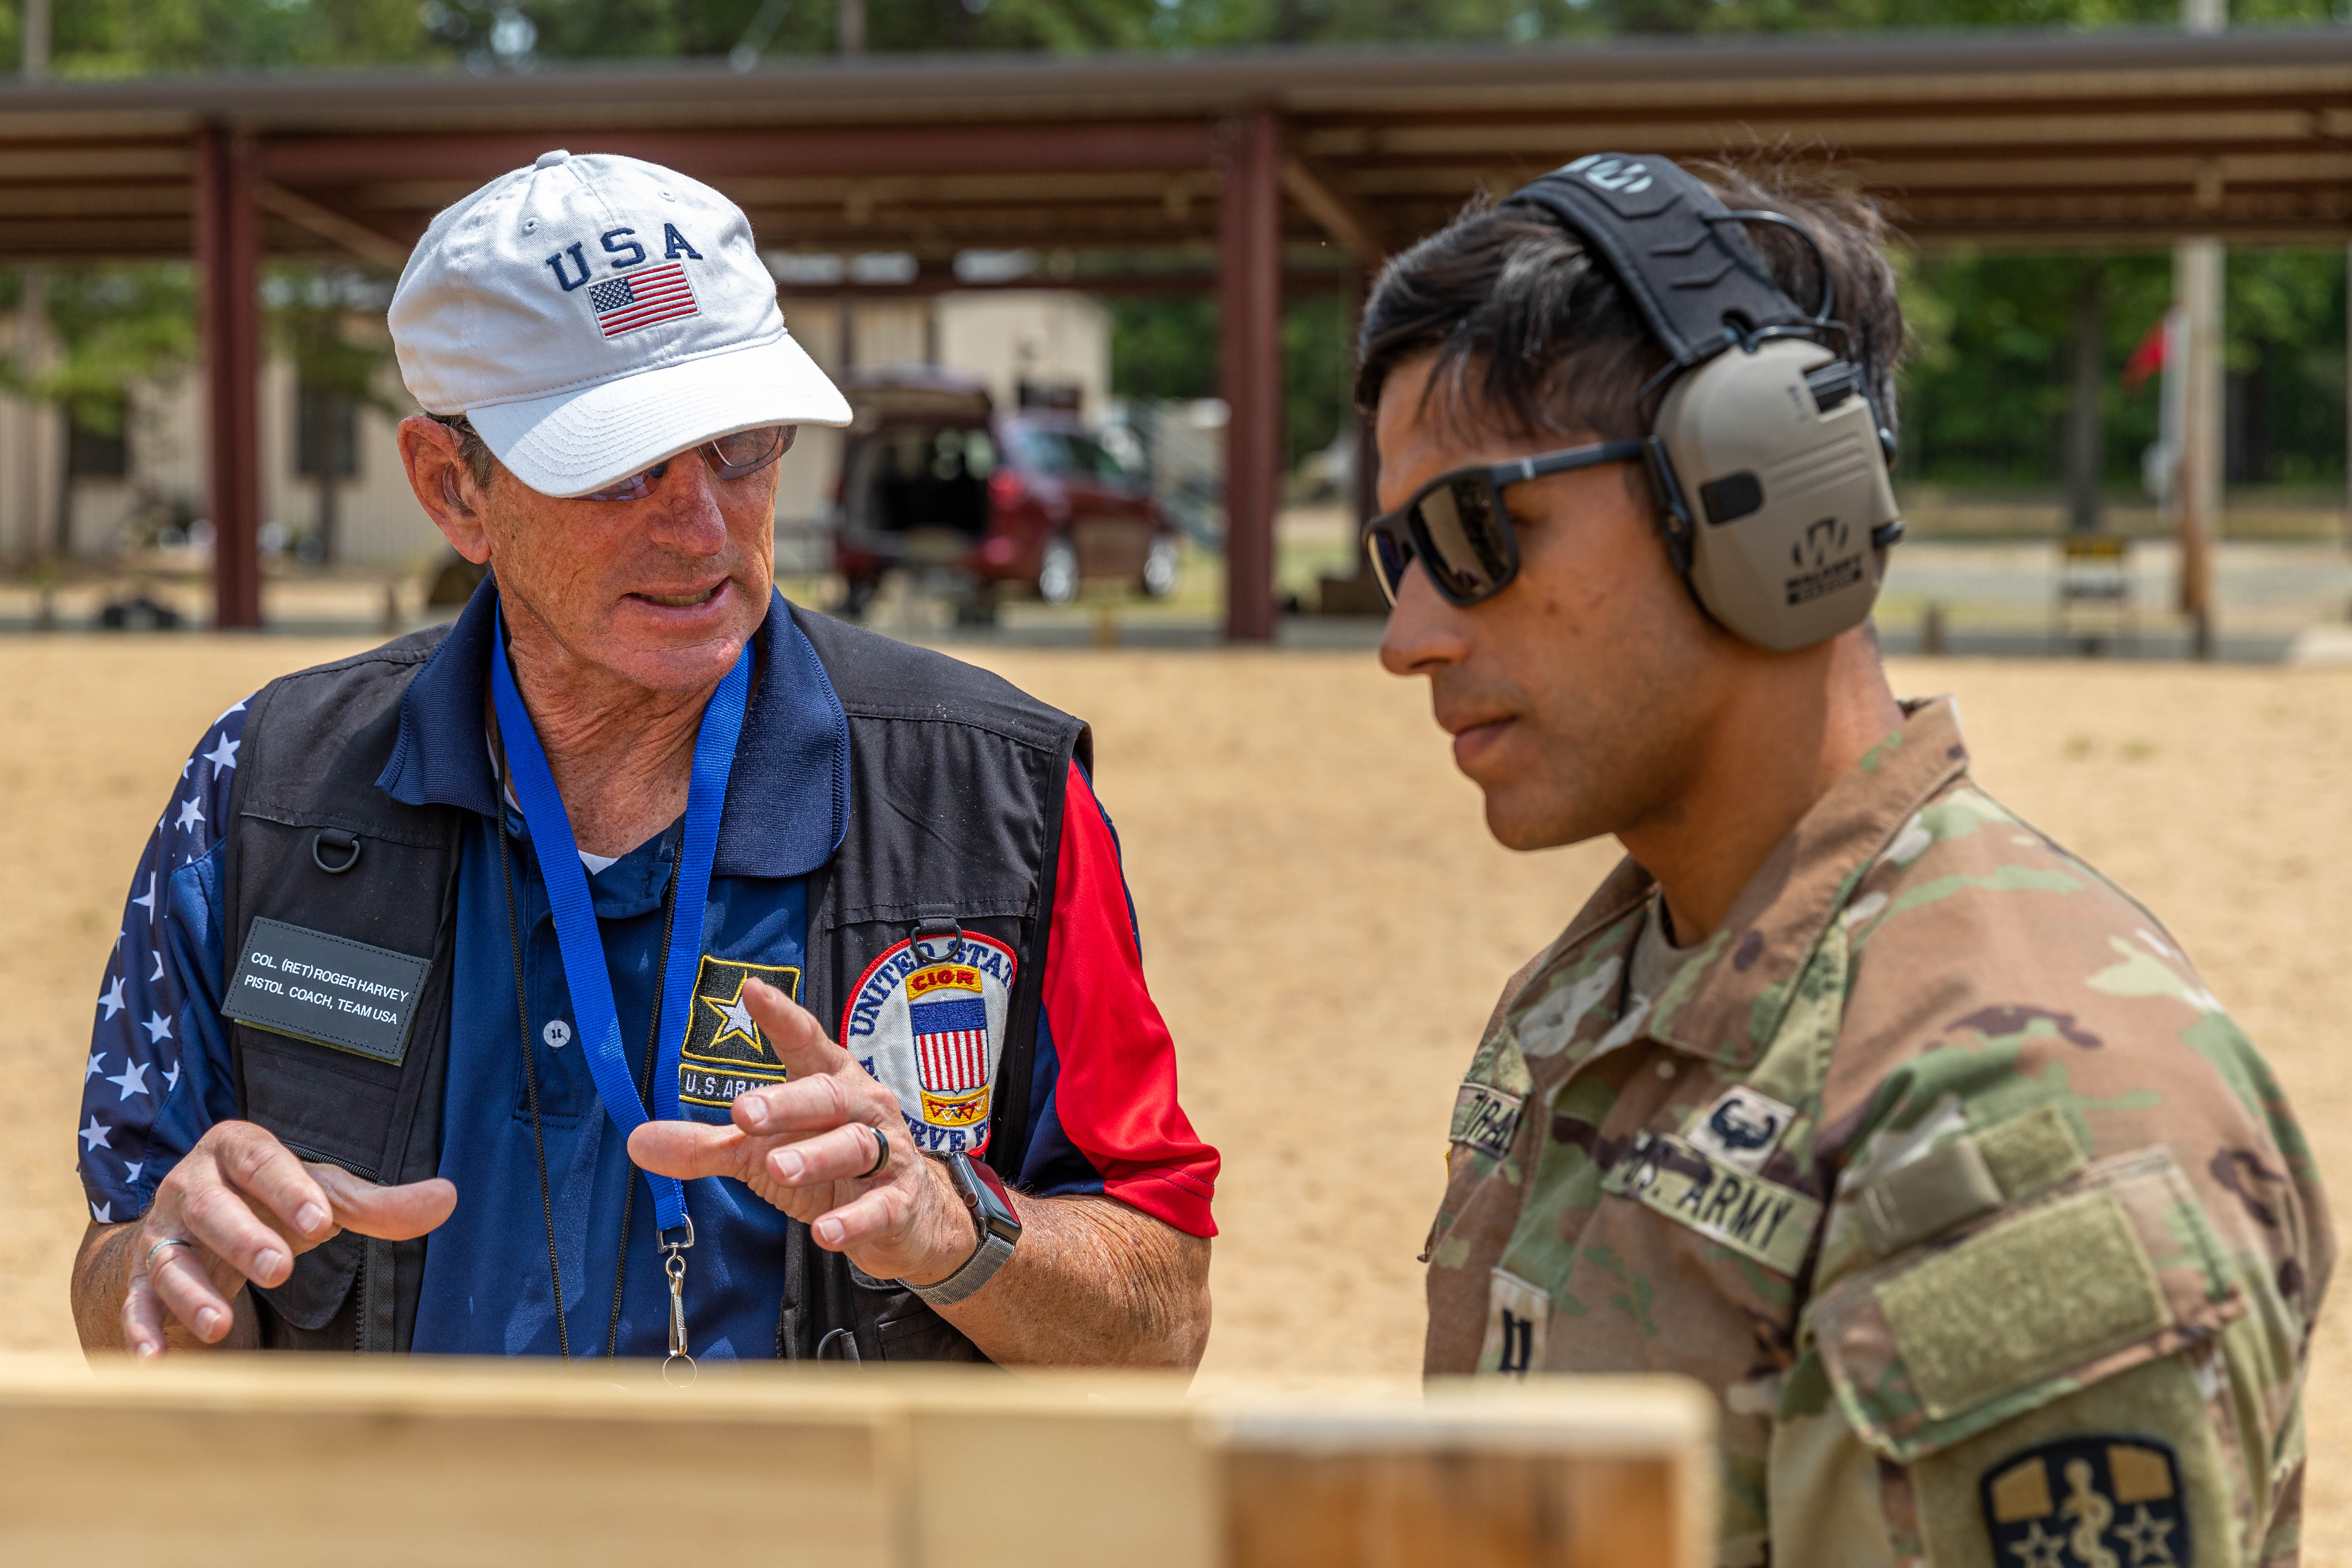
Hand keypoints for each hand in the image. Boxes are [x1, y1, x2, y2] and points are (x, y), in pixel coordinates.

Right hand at [121, 1120, 456, 1357]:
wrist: (198, 1223)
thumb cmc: (272, 1203)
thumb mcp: (322, 1196)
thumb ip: (380, 1204)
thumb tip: (450, 1197)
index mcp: (237, 1150)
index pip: (261, 1160)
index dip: (289, 1188)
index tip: (321, 1221)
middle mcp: (190, 1187)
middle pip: (212, 1208)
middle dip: (244, 1238)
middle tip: (280, 1270)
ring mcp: (161, 1234)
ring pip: (171, 1260)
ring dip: (192, 1294)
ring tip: (221, 1326)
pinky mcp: (139, 1278)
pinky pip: (136, 1304)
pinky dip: (142, 1330)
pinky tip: (155, 1362)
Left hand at [629, 978, 977, 1285]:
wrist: (908, 1218)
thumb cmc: (828, 1170)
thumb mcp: (760, 1153)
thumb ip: (705, 1146)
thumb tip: (635, 1141)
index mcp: (829, 1083)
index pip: (805, 1043)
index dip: (781, 1017)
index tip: (751, 989)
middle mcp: (863, 1108)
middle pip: (827, 1096)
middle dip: (787, 1102)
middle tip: (743, 1112)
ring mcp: (888, 1153)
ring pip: (854, 1146)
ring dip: (815, 1156)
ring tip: (777, 1169)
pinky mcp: (901, 1201)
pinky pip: (880, 1207)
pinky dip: (855, 1221)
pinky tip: (826, 1233)